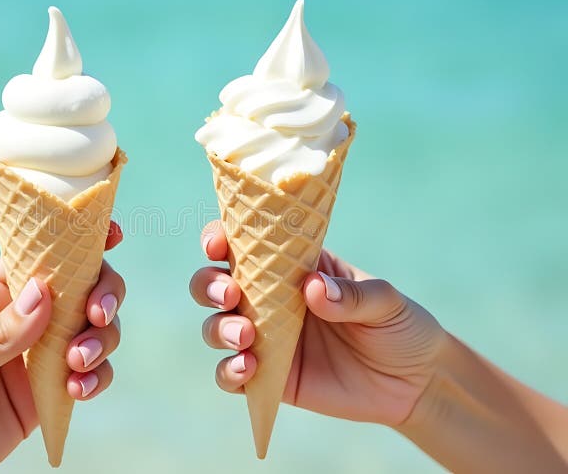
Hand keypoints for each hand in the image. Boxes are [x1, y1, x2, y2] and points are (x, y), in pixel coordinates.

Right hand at [189, 220, 445, 425]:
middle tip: (231, 295)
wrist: (416, 384)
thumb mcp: (386, 302)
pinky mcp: (269, 378)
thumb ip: (351, 295)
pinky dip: (228, 371)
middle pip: (211, 284)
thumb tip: (312, 287)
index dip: (218, 239)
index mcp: (291, 265)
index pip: (242, 243)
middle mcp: (268, 298)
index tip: (218, 246)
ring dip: (218, 329)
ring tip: (246, 336)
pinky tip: (249, 369)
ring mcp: (265, 338)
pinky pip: (230, 375)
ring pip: (214, 328)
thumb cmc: (401, 327)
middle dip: (208, 286)